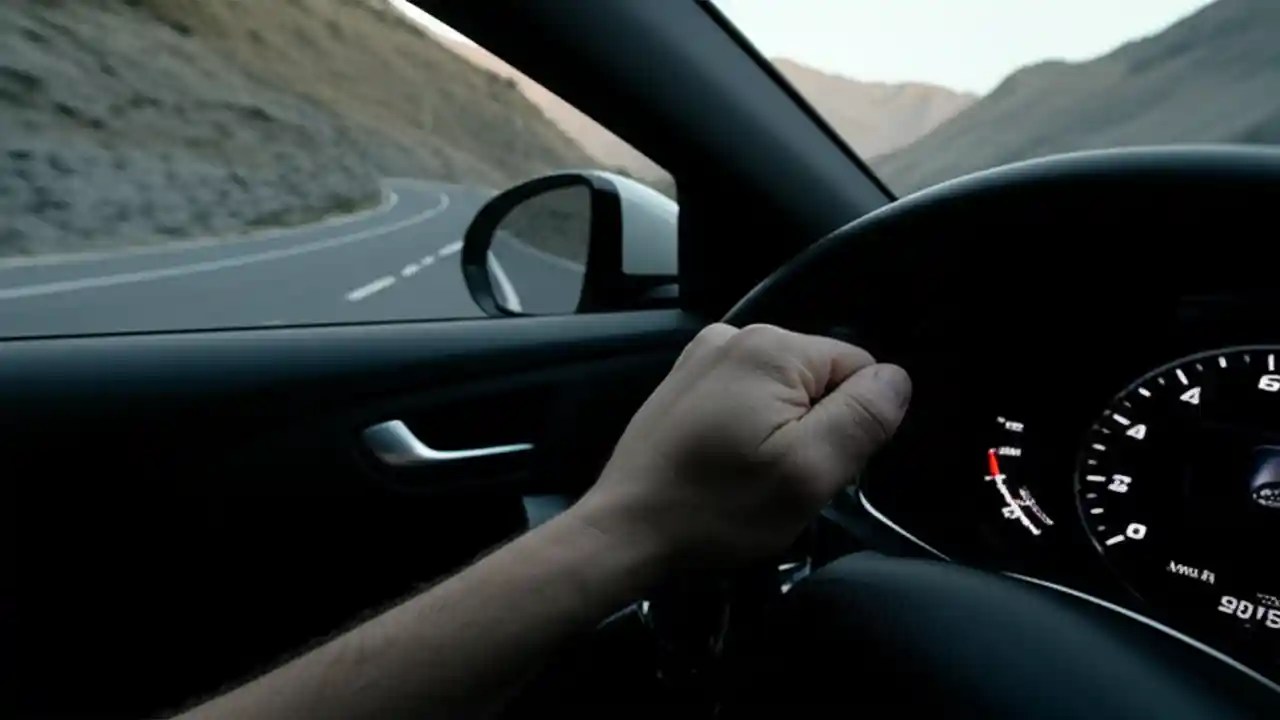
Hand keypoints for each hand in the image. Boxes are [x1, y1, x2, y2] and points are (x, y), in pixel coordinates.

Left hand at [571, 323, 911, 570]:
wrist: (625, 531)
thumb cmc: (716, 508)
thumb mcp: (808, 472)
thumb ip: (862, 418)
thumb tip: (897, 379)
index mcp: (771, 346)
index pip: (859, 369)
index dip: (851, 425)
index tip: (814, 466)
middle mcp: (735, 335)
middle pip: (819, 379)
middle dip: (813, 430)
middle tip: (778, 479)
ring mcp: (703, 357)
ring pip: (784, 393)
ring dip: (780, 434)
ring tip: (746, 477)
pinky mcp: (684, 384)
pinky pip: (746, 399)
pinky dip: (747, 432)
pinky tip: (724, 467)